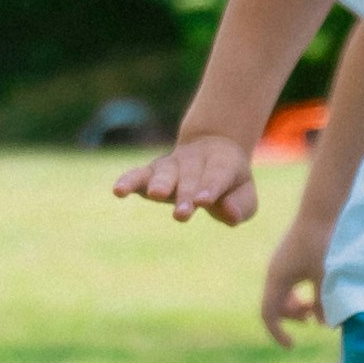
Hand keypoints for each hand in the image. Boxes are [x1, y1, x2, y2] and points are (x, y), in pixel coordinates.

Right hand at [116, 130, 260, 225]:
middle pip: (189, 176)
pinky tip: (118, 191)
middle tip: (182, 214)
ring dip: (159, 184)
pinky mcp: (151, 172)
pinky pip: (138, 175)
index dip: (210, 187)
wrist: (212, 148)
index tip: (204, 201)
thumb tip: (228, 214)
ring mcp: (171, 165)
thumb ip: (241, 206)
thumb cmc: (231, 181)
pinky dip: (128, 181)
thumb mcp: (245, 193)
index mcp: (222, 162)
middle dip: (185, 194)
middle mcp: (194, 160)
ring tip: (154, 195)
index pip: (217, 175)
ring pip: (164, 173)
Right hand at [258, 215, 332, 347]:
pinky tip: (317, 295)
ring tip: (315, 310)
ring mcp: (280, 264)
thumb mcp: (326, 278)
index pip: (268, 315)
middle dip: (291, 318)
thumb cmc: (324, 245)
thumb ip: (323, 303)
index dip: (278, 333)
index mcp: (277, 280)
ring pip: (281, 295)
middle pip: (274, 306)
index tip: (293, 346)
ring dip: (296, 306)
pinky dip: (299, 294)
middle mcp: (274, 273)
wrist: (321, 211)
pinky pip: (288, 284)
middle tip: (312, 320)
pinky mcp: (289, 258)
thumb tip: (323, 323)